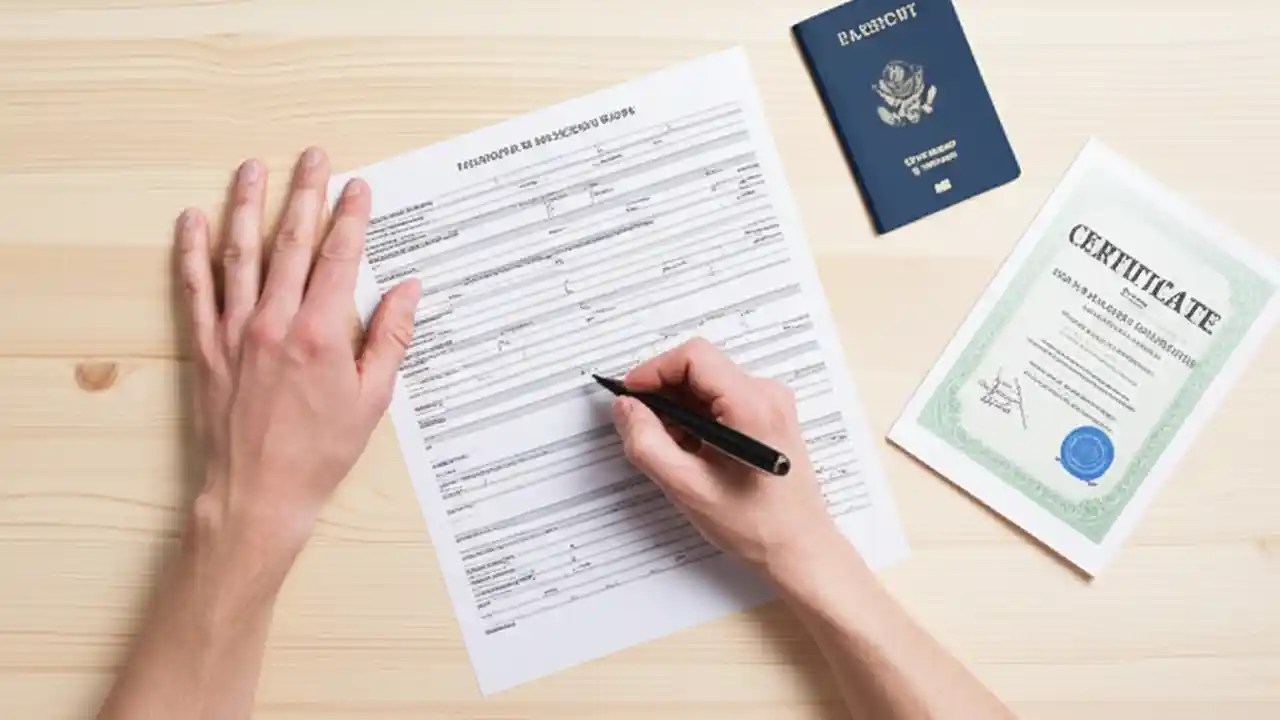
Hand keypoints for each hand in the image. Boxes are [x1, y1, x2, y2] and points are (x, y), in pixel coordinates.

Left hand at [177, 147, 419, 558]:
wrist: (259, 494)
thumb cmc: (320, 452)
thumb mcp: (373, 399)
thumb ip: (390, 339)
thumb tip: (409, 290)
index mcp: (320, 333)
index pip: (339, 258)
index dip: (351, 217)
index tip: (358, 187)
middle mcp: (274, 323)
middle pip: (291, 242)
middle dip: (305, 194)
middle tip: (314, 158)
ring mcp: (235, 332)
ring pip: (240, 253)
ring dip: (248, 206)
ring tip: (253, 169)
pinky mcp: (206, 347)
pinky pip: (195, 288)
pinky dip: (192, 252)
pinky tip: (193, 221)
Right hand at [610, 339, 844, 575]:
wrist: (799, 548)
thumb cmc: (754, 524)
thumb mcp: (686, 487)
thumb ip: (646, 442)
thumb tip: (625, 407)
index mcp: (752, 405)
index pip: (694, 357)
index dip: (654, 370)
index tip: (630, 395)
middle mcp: (767, 394)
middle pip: (701, 367)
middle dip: (664, 392)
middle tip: (643, 427)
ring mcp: (771, 403)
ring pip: (709, 384)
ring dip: (680, 407)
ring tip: (671, 448)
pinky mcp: (769, 415)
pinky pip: (723, 399)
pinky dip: (698, 416)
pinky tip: (691, 450)